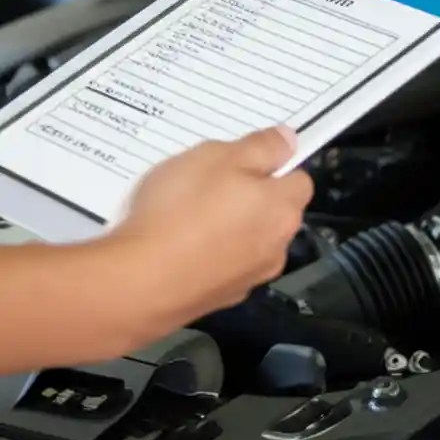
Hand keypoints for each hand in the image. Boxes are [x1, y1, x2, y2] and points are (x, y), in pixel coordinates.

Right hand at [107, 126, 313, 335]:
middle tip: (208, 186)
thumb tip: (290, 140)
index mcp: (285, 209)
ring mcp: (251, 277)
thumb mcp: (221, 156)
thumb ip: (262, 147)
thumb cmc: (183, 208)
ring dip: (230, 229)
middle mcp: (279, 247)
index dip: (273, 167)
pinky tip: (178, 251)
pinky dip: (209, 256)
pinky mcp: (222, 299)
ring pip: (249, 242)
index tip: (240, 162)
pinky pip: (222, 267)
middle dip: (250, 198)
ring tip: (186, 219)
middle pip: (274, 213)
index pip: (298, 180)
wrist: (140, 283)